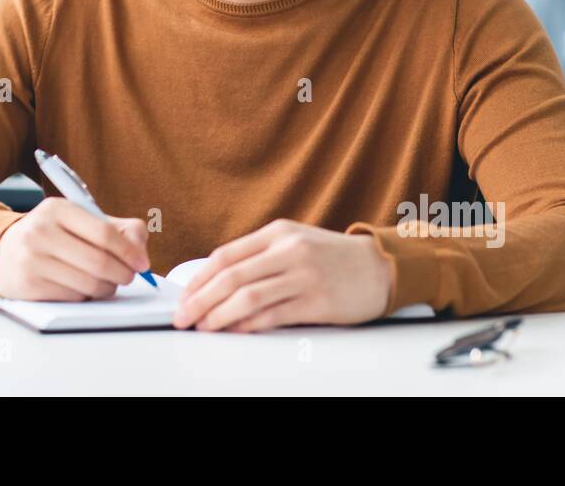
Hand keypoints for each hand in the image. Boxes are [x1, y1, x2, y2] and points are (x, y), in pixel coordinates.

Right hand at [0, 197, 149, 300]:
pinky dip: (86, 297)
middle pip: (99, 262)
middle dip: (123, 274)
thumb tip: (140, 252)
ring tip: (106, 283)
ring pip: (88, 284)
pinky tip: (81, 287)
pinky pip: (73, 298)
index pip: (104, 232)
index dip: (130, 251)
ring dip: (107, 288)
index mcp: (58, 209)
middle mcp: (41, 232)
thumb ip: (118, 228)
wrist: (2, 251)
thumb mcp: (79, 220)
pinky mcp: (28, 286)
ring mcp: (32, 259)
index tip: (143, 264)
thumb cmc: (51, 236)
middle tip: (129, 277)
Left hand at [172, 219, 391, 332]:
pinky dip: (248, 326)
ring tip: (204, 328)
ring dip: (219, 316)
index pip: (226, 255)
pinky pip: (273, 316)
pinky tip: (235, 332)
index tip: (184, 297)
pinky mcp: (317, 301)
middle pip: (231, 277)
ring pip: (248, 297)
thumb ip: (260, 256)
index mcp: (278, 232)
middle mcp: (289, 250)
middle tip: (184, 317)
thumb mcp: (295, 241)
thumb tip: (217, 283)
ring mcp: (303, 275)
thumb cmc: (333, 257)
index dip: (199, 279)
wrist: (381, 267)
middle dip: (200, 300)